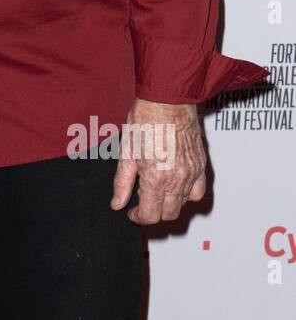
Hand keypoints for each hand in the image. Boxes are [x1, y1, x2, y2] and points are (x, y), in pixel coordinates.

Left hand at [110, 97, 206, 224]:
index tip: (132, 212)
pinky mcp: (201, 165)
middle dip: (154, 213)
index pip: (150, 215)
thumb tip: (117, 204)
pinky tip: (176, 185)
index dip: (138, 218)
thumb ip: (122, 183)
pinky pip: (199, 191)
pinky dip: (188, 195)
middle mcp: (177, 179)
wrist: (167, 101)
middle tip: (142, 201)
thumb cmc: (144, 121)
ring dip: (170, 204)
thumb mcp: (126, 153)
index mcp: (156, 178)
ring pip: (184, 204)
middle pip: (169, 214)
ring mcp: (192, 173)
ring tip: (158, 190)